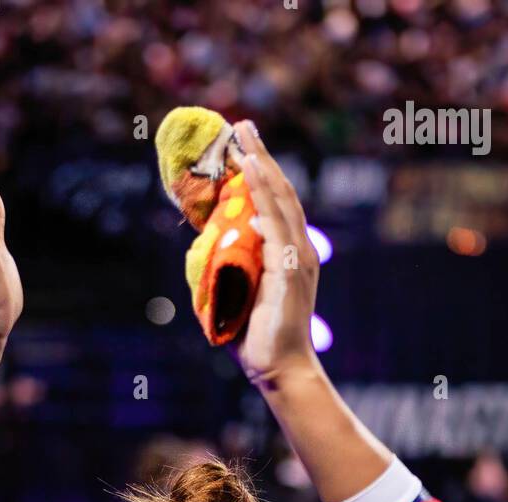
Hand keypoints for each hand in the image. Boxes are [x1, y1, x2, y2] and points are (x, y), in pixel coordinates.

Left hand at [228, 121, 318, 388]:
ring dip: (262, 171)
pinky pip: (277, 234)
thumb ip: (232, 268)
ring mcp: (296, 261)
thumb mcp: (241, 292)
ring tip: (245, 143)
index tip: (245, 145)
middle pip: (281, 192)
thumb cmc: (258, 338)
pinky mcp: (288, 276)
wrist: (280, 368)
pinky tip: (253, 187)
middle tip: (244, 126)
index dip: (262, 172)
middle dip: (262, 157)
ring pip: (280, 205)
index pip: (276, 202)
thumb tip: (209, 250)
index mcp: (289, 253)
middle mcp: (298, 250)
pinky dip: (265, 208)